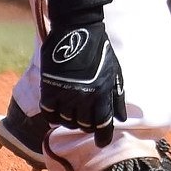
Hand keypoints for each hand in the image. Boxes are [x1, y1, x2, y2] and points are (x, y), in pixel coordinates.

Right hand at [38, 0, 124, 146]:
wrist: (76, 28)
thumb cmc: (99, 49)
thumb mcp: (114, 71)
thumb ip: (117, 96)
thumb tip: (122, 118)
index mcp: (102, 93)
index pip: (103, 125)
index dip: (103, 137)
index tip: (102, 142)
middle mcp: (83, 97)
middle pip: (84, 125)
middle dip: (87, 125)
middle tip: (86, 119)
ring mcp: (65, 93)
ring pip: (66, 121)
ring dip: (70, 120)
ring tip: (72, 111)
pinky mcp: (49, 88)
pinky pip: (49, 112)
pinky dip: (53, 115)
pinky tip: (58, 109)